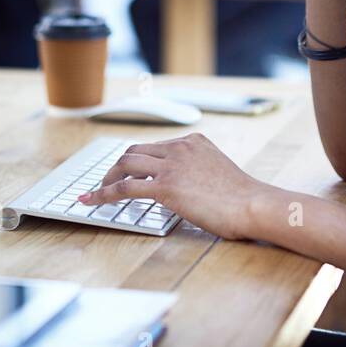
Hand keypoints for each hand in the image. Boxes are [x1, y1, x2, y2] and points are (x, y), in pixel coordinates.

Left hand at [77, 133, 262, 240]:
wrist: (253, 205)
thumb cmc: (242, 198)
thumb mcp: (217, 172)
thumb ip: (197, 171)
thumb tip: (182, 187)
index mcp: (192, 141)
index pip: (153, 147)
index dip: (136, 161)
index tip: (125, 171)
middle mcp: (179, 147)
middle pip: (134, 151)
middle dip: (116, 167)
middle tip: (106, 182)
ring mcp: (171, 165)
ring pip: (125, 164)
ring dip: (106, 178)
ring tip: (96, 192)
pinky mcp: (166, 186)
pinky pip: (125, 187)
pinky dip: (103, 194)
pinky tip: (92, 202)